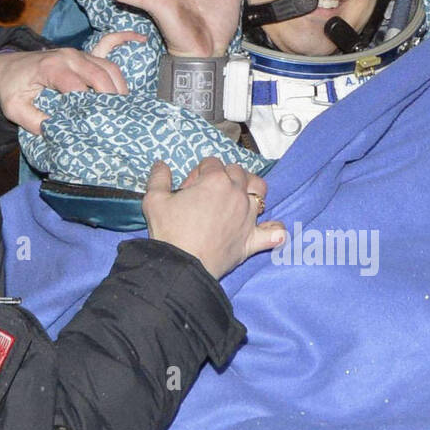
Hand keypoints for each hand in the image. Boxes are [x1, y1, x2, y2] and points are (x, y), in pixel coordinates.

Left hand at [0, 30, 139, 133]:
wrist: (6, 66)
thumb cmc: (11, 87)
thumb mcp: (14, 108)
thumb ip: (34, 121)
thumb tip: (59, 131)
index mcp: (52, 67)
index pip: (78, 88)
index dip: (88, 107)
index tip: (91, 125)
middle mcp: (69, 57)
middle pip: (100, 77)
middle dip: (110, 100)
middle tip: (114, 121)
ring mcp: (79, 54)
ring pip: (109, 68)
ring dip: (119, 88)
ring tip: (122, 110)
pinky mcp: (85, 54)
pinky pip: (109, 45)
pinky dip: (126, 40)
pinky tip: (141, 40)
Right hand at [143, 158, 284, 279]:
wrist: (182, 266)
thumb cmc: (169, 233)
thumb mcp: (154, 201)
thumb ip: (158, 178)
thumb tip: (160, 165)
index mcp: (215, 180)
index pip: (211, 163)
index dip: (197, 173)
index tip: (187, 188)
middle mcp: (236, 194)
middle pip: (237, 172)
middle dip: (223, 176)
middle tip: (207, 194)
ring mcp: (248, 217)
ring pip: (260, 192)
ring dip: (252, 190)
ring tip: (239, 198)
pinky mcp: (252, 239)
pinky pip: (273, 233)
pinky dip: (275, 231)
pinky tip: (272, 231)